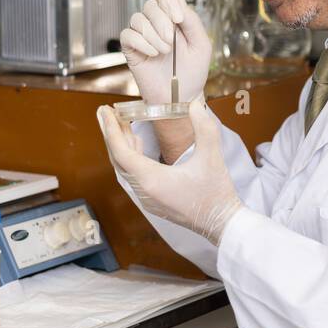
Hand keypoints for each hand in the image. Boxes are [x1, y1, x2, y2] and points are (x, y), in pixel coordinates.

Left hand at [96, 97, 242, 244]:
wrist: (222, 223)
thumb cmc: (216, 192)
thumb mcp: (212, 155)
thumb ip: (203, 126)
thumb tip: (193, 104)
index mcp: (152, 180)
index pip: (121, 152)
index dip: (111, 129)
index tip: (105, 111)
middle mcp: (144, 191)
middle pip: (118, 159)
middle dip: (111, 134)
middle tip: (104, 112)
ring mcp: (147, 198)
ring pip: (125, 168)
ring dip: (121, 145)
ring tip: (120, 123)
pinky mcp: (153, 201)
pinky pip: (133, 176)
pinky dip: (131, 158)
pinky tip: (137, 145)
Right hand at [120, 0, 211, 104]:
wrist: (181, 96)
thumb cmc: (193, 72)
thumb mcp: (201, 45)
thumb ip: (193, 22)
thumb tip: (179, 4)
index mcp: (174, 19)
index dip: (169, 2)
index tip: (178, 20)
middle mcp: (156, 24)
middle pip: (151, 5)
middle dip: (162, 22)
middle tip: (172, 42)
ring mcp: (142, 36)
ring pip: (138, 18)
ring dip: (153, 35)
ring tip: (164, 52)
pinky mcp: (131, 49)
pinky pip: (127, 34)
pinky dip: (141, 42)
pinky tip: (153, 54)